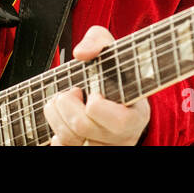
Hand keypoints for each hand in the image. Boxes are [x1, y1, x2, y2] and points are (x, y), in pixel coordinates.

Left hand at [43, 25, 150, 145]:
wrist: (114, 92)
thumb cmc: (114, 72)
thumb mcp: (111, 49)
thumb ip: (98, 41)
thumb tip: (81, 53)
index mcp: (137, 115)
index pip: (115, 119)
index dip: (95, 103)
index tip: (94, 90)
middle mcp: (124, 138)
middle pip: (82, 126)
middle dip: (67, 102)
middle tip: (73, 90)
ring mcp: (106, 147)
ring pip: (69, 140)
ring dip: (56, 115)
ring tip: (66, 101)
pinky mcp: (88, 151)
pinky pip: (62, 148)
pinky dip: (56, 132)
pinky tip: (64, 120)